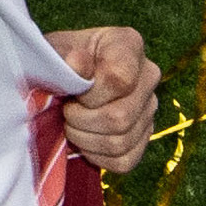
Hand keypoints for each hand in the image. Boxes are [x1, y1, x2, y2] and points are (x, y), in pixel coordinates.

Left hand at [50, 25, 157, 172]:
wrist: (64, 79)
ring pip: (121, 142)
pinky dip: (97, 157)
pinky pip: (125, 160)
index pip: (120, 79)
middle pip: (121, 117)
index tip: (72, 92)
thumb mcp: (55, 51)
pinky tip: (86, 140)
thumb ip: (64, 55)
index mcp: (129, 45)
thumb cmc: (59, 61)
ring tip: (72, 125)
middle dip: (82, 121)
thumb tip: (78, 62)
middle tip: (67, 112)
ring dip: (86, 140)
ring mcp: (150, 108)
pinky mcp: (145, 137)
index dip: (90, 94)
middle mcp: (149, 75)